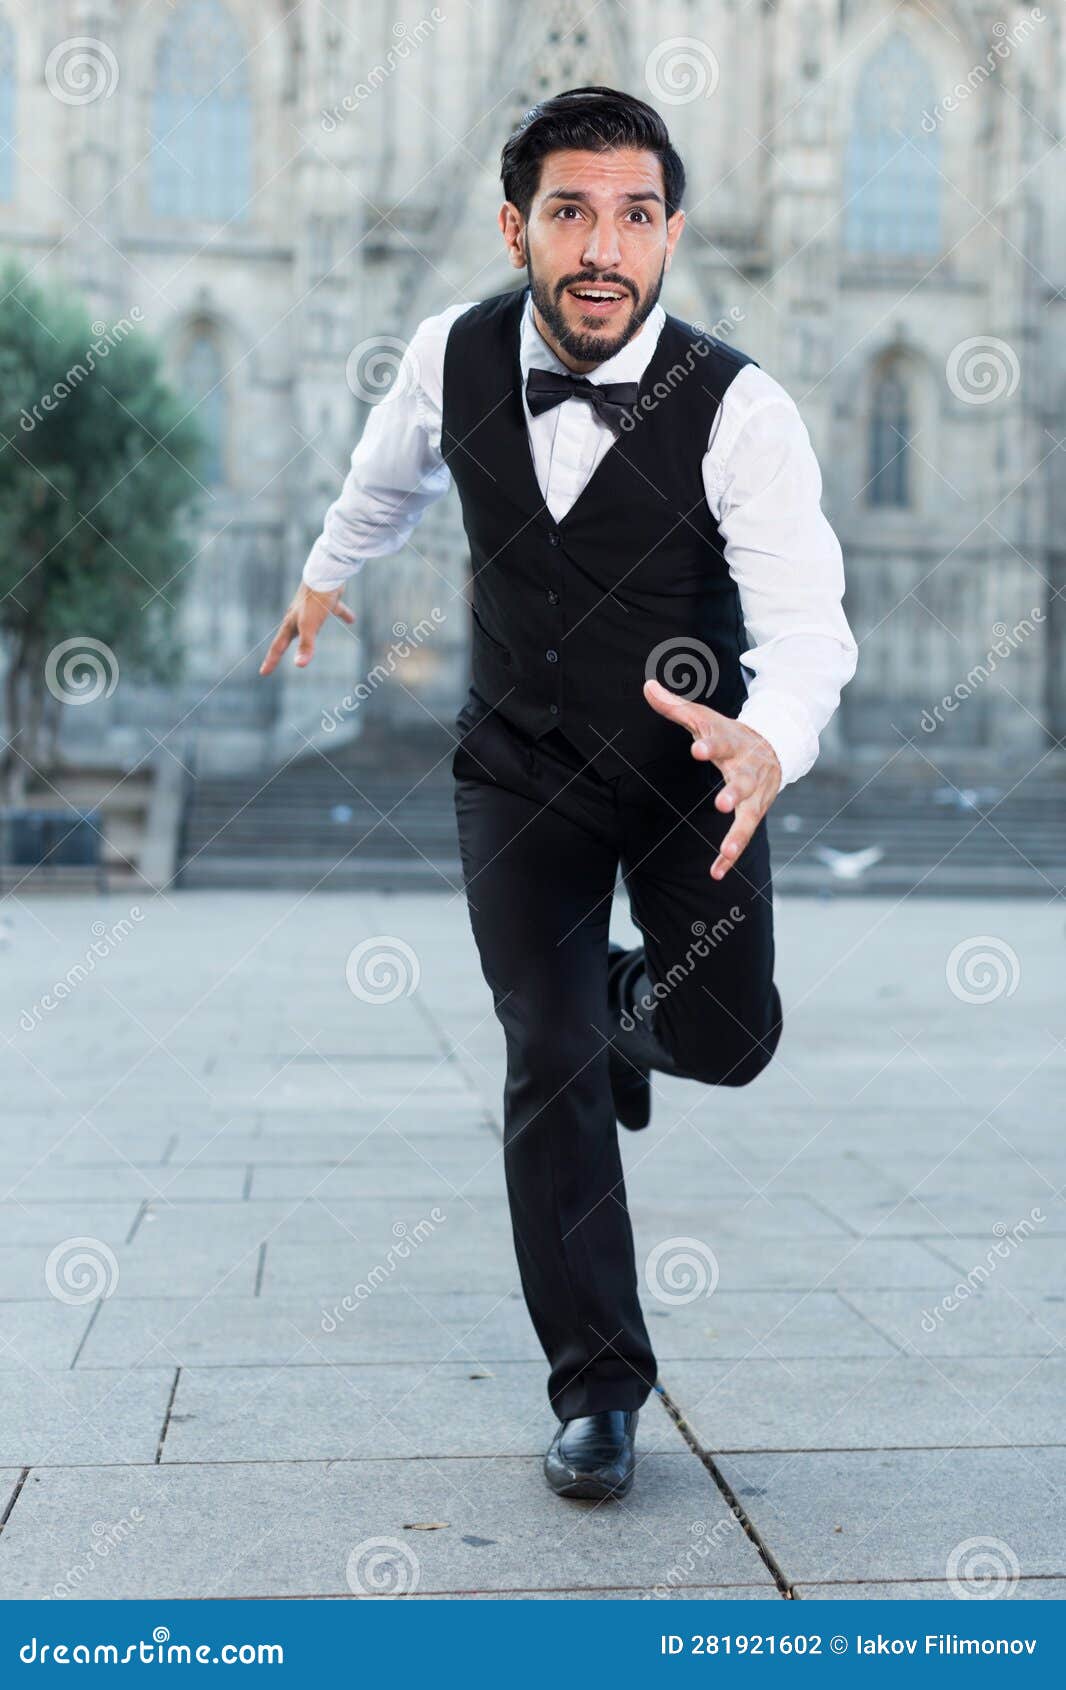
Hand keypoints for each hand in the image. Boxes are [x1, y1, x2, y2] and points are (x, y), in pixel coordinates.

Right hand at [259, 582, 353, 675]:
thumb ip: (306, 645)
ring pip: (309, 625)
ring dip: (309, 635)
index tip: (263, 673)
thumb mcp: (309, 625)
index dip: (271, 661)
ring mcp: (312, 608)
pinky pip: (334, 611)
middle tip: (275, 658)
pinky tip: (352, 620)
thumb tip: (299, 665)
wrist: (326, 572)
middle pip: (289, 636)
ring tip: (309, 644)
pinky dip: (342, 615)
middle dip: (282, 647)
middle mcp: (298, 616)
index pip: (278, 646)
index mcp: (291, 623)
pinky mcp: (327, 601)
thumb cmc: (315, 600)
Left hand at [643, 677, 781, 878]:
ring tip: (727, 850)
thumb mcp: (705, 718)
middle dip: (735, 792)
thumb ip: (675, 707)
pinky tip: (717, 871)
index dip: (710, 745)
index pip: (720, 741)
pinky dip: (731, 854)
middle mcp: (748, 768)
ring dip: (739, 832)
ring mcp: (756, 793)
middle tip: (722, 803)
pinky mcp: (756, 811)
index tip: (697, 749)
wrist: (775, 744)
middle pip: (744, 780)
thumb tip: (647, 686)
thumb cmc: (730, 733)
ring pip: (751, 814)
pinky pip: (745, 834)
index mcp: (733, 742)